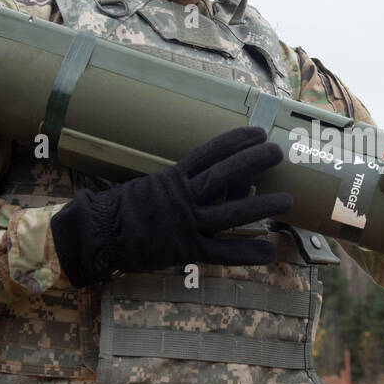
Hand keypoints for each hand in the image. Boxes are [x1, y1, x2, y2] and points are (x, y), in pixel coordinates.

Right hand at [51, 126, 291, 286]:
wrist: (96, 236)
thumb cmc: (120, 211)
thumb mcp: (148, 187)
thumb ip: (175, 185)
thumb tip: (202, 180)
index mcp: (172, 179)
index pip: (209, 153)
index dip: (235, 141)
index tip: (257, 131)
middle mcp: (181, 198)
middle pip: (224, 175)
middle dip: (253, 162)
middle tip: (277, 151)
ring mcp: (185, 225)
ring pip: (230, 213)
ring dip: (261, 206)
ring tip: (287, 200)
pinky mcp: (185, 250)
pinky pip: (221, 252)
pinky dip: (245, 252)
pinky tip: (268, 251)